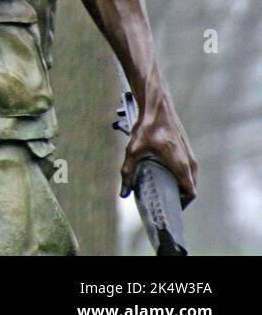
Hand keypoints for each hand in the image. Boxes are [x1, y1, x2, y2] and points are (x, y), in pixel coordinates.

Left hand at [122, 85, 196, 205]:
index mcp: (182, 165)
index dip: (182, 203)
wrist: (157, 106)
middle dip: (179, 196)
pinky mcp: (187, 148)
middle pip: (190, 187)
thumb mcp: (133, 151)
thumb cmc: (147, 127)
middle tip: (163, 201)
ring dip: (180, 185)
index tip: (170, 208)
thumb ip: (128, 173)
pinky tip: (166, 176)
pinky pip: (188, 169)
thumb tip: (123, 193)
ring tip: (164, 190)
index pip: (190, 193)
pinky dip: (181, 176)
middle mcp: (190, 162)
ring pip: (190, 178)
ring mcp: (190, 154)